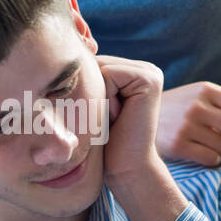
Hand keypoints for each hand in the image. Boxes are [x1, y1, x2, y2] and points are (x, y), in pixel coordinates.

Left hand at [97, 55, 167, 185]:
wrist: (127, 169)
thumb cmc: (105, 143)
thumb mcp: (93, 106)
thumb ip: (89, 79)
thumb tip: (70, 51)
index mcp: (132, 72)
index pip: (93, 64)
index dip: (87, 92)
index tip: (103, 117)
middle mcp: (145, 69)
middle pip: (96, 63)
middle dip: (93, 93)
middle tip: (109, 120)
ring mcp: (150, 72)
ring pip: (100, 69)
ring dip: (98, 97)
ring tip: (113, 118)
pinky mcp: (150, 79)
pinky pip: (109, 75)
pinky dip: (106, 98)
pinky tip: (119, 116)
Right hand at [156, 82, 220, 166]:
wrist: (132, 119)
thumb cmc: (173, 111)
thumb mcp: (198, 99)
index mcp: (207, 90)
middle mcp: (198, 105)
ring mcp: (186, 124)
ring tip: (212, 149)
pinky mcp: (177, 144)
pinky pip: (211, 160)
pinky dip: (213, 162)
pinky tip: (201, 156)